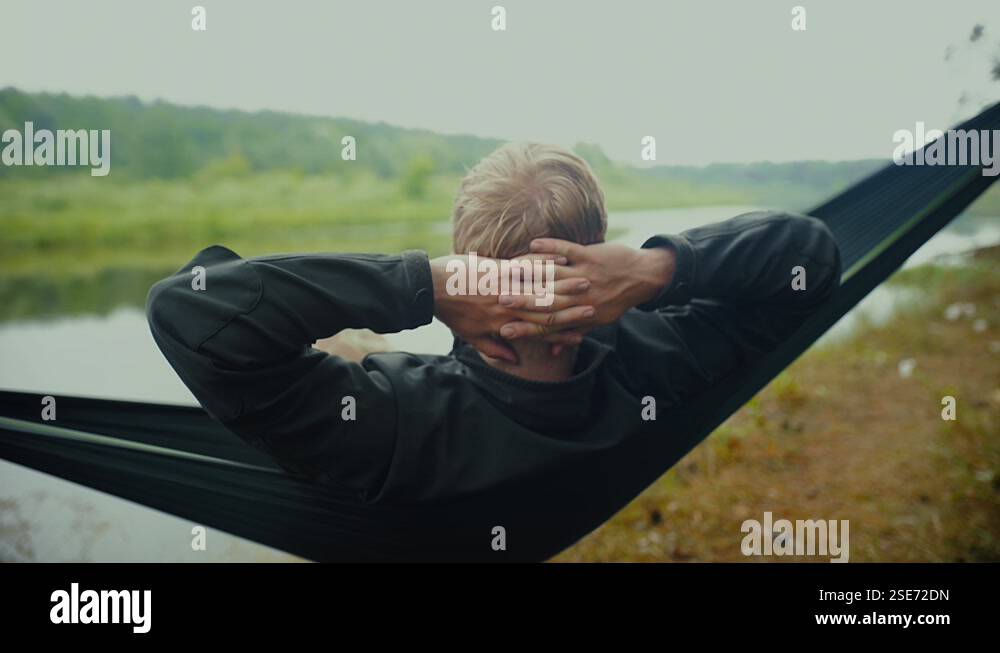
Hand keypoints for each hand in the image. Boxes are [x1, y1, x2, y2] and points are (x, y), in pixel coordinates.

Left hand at [430, 252, 594, 362]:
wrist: (430, 288)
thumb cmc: (451, 313)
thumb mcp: (471, 336)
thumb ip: (495, 348)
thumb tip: (514, 361)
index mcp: (504, 323)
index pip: (541, 327)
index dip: (564, 328)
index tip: (582, 326)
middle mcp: (509, 306)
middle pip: (546, 307)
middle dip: (572, 304)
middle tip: (594, 301)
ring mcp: (505, 286)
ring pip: (540, 286)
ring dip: (564, 282)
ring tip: (585, 279)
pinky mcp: (498, 268)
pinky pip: (526, 266)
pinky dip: (544, 262)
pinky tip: (561, 259)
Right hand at [496, 238, 674, 345]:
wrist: (644, 278)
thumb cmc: (616, 301)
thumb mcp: (596, 322)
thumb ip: (570, 334)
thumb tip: (553, 353)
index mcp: (579, 316)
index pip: (546, 325)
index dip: (524, 328)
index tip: (503, 330)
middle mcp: (580, 298)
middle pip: (544, 301)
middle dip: (519, 301)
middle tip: (497, 301)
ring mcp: (584, 275)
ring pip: (552, 277)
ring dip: (530, 275)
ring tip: (508, 273)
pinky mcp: (590, 256)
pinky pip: (566, 250)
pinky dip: (550, 247)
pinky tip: (534, 243)